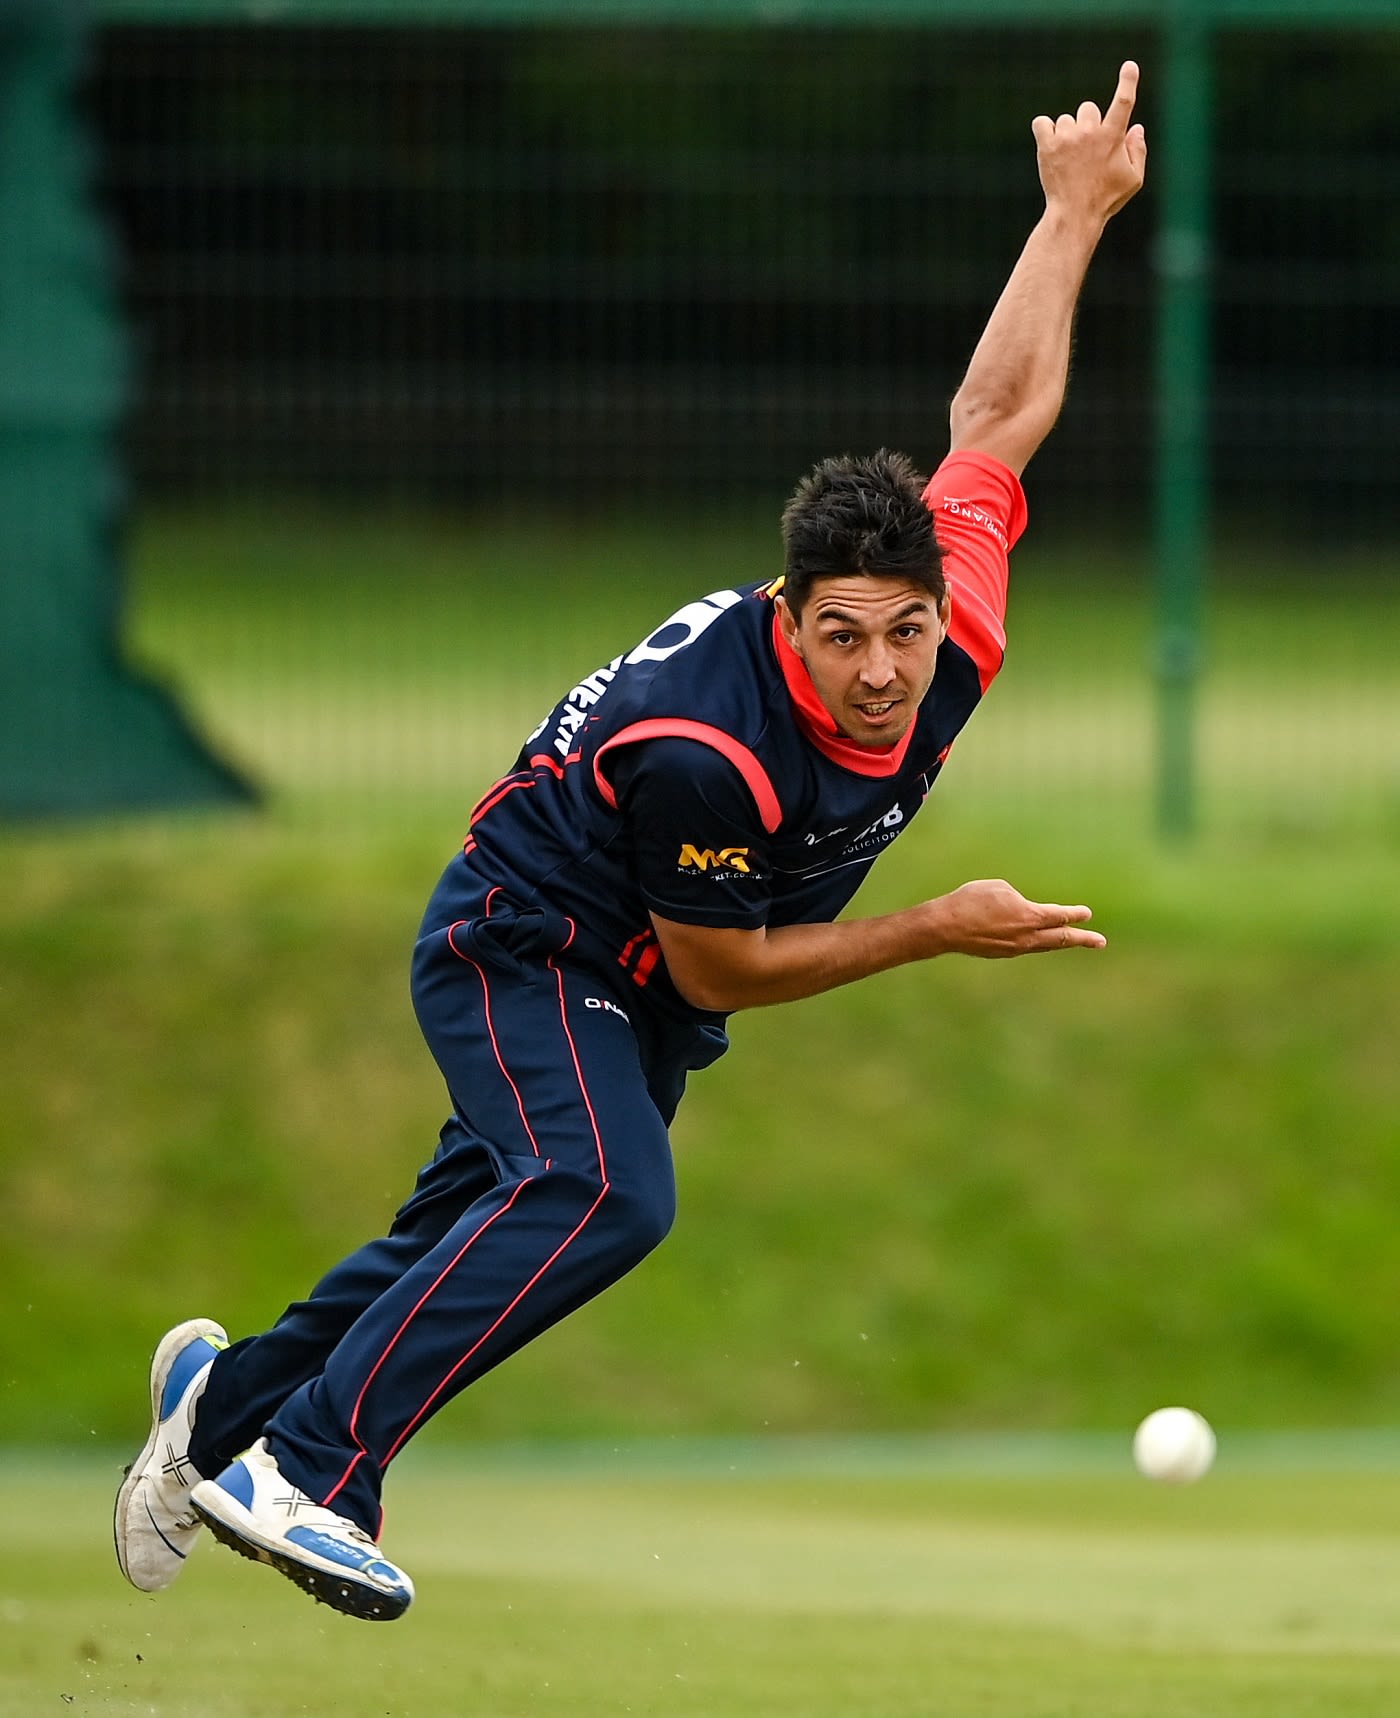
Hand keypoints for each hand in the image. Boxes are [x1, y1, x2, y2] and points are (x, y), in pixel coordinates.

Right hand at [923, 878, 1106, 958]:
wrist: (946, 927)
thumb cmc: (971, 901)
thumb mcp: (999, 888)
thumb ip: (1017, 899)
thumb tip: (1020, 911)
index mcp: (1030, 916)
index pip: (1059, 916)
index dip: (1074, 914)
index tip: (1086, 914)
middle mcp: (1027, 937)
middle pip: (1061, 939)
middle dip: (1082, 939)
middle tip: (1100, 942)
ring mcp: (1015, 948)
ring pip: (1043, 945)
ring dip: (1059, 942)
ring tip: (1072, 940)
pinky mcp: (1001, 953)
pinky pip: (1025, 946)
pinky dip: (1035, 942)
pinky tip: (1035, 939)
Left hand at [1032, 60, 1147, 227]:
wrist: (1074, 215)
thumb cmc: (1106, 199)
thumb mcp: (1134, 180)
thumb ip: (1139, 151)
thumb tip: (1136, 127)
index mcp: (1113, 136)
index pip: (1123, 102)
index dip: (1128, 82)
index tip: (1129, 66)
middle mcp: (1090, 132)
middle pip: (1088, 108)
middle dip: (1088, 124)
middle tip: (1086, 150)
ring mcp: (1068, 137)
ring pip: (1066, 120)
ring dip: (1067, 134)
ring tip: (1069, 159)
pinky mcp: (1047, 145)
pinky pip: (1041, 122)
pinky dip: (1044, 131)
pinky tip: (1050, 147)